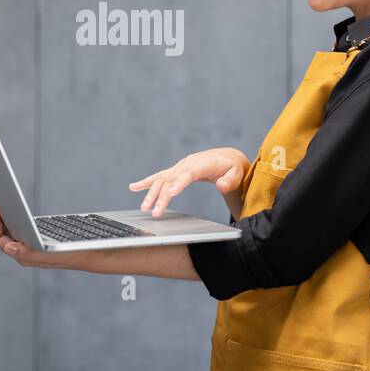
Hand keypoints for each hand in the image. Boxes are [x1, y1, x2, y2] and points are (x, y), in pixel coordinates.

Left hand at [0, 201, 67, 267]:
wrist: (89, 255)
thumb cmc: (72, 254)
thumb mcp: (51, 253)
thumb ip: (28, 253)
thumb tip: (8, 247)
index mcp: (24, 257)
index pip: (0, 240)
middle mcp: (23, 253)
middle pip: (0, 237)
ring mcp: (28, 248)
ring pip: (6, 235)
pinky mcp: (35, 242)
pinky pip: (16, 232)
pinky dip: (8, 222)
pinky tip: (8, 214)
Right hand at [128, 147, 249, 217]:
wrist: (225, 158)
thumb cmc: (231, 167)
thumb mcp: (236, 173)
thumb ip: (230, 180)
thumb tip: (221, 185)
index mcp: (202, 163)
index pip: (188, 173)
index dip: (179, 182)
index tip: (170, 193)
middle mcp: (187, 163)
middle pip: (171, 179)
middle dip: (161, 196)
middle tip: (155, 212)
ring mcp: (180, 166)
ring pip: (162, 179)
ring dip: (151, 192)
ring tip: (144, 207)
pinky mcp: (175, 171)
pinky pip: (159, 176)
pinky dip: (146, 182)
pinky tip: (133, 187)